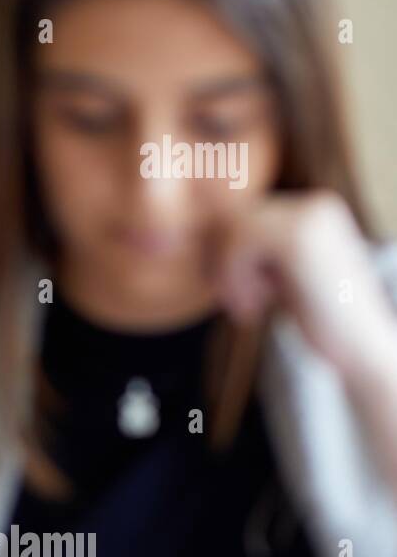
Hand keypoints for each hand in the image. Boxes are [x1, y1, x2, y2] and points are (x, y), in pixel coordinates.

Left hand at [211, 190, 396, 381]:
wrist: (359, 351)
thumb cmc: (317, 319)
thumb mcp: (279, 273)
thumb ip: (252, 248)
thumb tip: (198, 233)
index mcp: (313, 209)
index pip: (242, 214)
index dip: (228, 254)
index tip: (238, 290)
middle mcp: (315, 204)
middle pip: (233, 218)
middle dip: (226, 262)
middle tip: (240, 302)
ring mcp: (310, 216)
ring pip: (231, 230)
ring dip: (229, 273)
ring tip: (249, 306)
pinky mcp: (300, 237)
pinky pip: (238, 244)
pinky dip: (235, 279)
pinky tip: (254, 308)